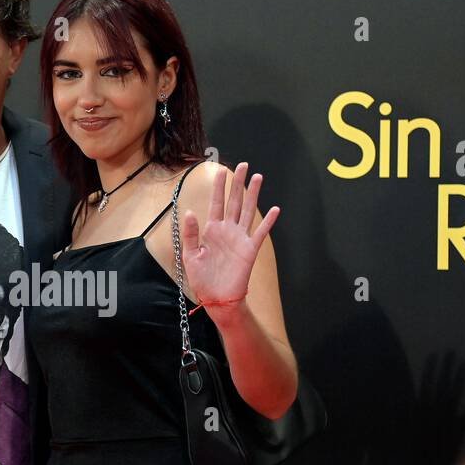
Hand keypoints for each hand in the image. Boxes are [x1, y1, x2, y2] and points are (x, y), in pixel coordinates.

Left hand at [181, 162, 280, 313]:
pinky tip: (275, 209)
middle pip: (235, 202)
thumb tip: (190, 212)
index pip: (216, 203)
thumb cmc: (202, 279)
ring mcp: (240, 239)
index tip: (220, 170)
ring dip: (254, 195)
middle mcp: (227, 231)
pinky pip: (260, 233)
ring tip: (258, 177)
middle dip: (238, 183)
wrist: (216, 298)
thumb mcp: (190, 256)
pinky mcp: (250, 250)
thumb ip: (191, 234)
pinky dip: (268, 222)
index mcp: (211, 231)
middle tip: (244, 165)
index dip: (219, 187)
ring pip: (248, 211)